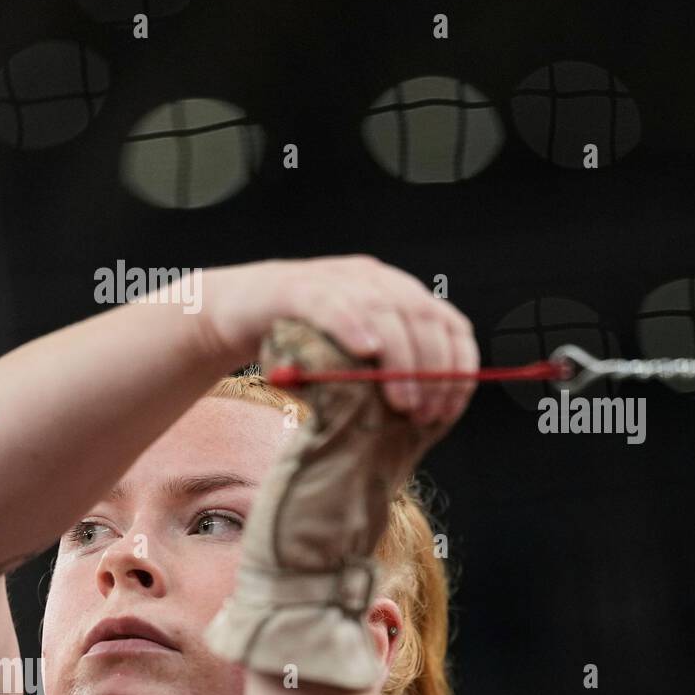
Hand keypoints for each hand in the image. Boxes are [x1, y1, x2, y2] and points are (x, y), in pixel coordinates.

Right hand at [196, 255, 478, 427]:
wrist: (236, 313)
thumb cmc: (303, 344)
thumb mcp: (354, 363)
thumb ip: (388, 377)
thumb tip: (432, 416)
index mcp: (400, 294)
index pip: (449, 323)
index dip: (459, 365)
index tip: (451, 407)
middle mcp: (375, 279)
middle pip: (421, 317)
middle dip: (432, 369)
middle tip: (424, 412)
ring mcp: (336, 277)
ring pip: (383, 310)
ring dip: (401, 360)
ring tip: (402, 401)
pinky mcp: (297, 286)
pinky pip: (331, 302)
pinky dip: (353, 326)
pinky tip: (367, 353)